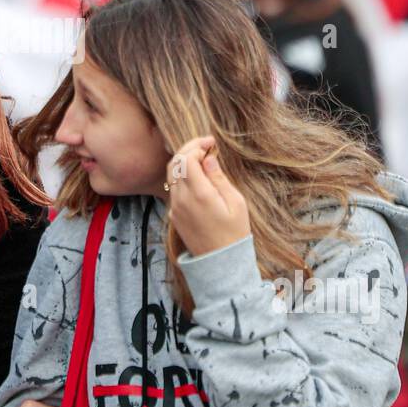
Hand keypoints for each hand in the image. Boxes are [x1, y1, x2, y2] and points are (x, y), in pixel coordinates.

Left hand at [166, 136, 250, 257]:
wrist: (221, 263)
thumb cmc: (235, 233)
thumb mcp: (236, 203)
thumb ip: (219, 178)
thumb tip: (208, 158)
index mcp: (199, 195)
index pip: (186, 159)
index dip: (196, 146)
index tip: (211, 143)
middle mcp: (182, 200)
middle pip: (175, 163)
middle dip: (188, 149)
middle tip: (205, 145)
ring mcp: (176, 207)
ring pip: (171, 175)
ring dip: (183, 161)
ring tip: (201, 158)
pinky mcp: (174, 214)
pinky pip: (173, 188)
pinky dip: (182, 175)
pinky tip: (197, 175)